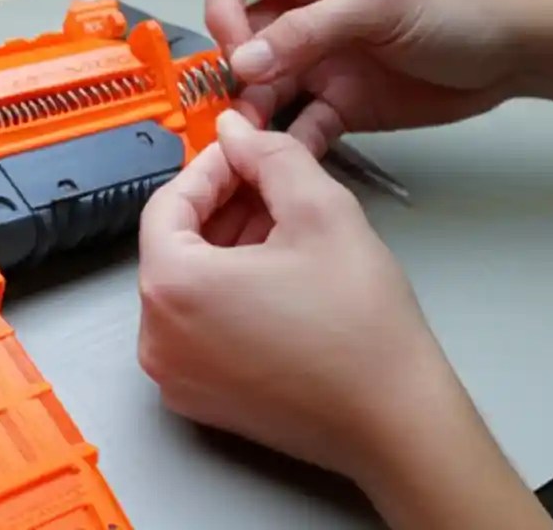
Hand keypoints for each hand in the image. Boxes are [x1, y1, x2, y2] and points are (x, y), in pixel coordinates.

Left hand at [135, 109, 440, 481]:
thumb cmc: (361, 329)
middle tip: (273, 185)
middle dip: (224, 207)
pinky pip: (199, 327)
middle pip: (176, 246)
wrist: (395, 420)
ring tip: (286, 230)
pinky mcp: (200, 399)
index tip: (245, 150)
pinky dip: (228, 294)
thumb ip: (270, 156)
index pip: (169, 203)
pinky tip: (279, 278)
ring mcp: (175, 375)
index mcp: (172, 287)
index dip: (211, 168)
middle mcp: (157, 337)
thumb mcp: (320, 211)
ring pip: (189, 286)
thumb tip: (236, 131)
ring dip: (229, 248)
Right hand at [205, 0, 552, 156]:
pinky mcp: (342, 102)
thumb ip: (306, 31)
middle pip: (241, 34)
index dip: (223, 4)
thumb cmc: (454, 3)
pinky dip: (288, 140)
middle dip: (230, 68)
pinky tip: (286, 156)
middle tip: (231, 104)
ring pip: (264, 84)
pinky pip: (300, 123)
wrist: (516, 51)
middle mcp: (306, 8)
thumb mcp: (378, 3)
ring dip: (252, 110)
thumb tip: (241, 64)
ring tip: (250, 139)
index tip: (233, 47)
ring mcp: (321, 58)